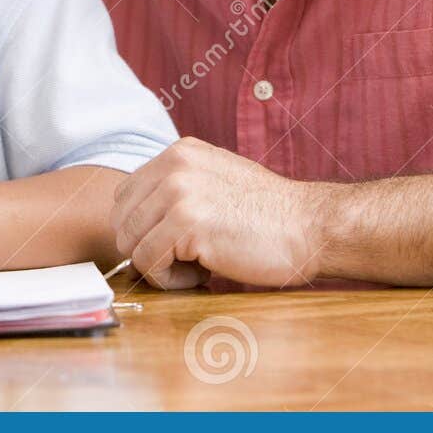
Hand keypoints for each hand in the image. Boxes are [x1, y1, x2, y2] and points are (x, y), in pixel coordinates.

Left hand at [113, 138, 330, 288]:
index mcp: (178, 153)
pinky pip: (149, 263)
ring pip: (131, 244)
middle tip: (186, 260)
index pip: (125, 196)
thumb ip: (176, 189)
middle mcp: (173, 166)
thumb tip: (135, 221)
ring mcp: (178, 192)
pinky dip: (170, 279)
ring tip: (197, 267)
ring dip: (159, 266)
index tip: (173, 245)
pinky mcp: (186, 223)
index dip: (142, 229)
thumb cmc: (267, 215)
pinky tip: (203, 274)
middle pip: (122, 221)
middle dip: (147, 248)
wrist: (310, 226)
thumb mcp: (215, 181)